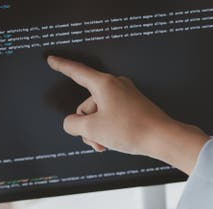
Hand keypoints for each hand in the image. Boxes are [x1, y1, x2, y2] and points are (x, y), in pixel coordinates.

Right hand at [47, 55, 209, 173]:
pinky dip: (107, 130)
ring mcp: (125, 95)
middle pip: (86, 104)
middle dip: (86, 125)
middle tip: (95, 139)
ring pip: (98, 113)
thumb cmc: (132, 130)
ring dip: (97, 131)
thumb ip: (73, 124)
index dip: (62, 66)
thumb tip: (71, 123)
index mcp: (103, 85)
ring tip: (105, 144)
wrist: (161, 138)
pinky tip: (112, 142)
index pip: (76, 72)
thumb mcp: (92, 129)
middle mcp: (115, 86)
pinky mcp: (132, 106)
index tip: (52, 60)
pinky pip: (111, 116)